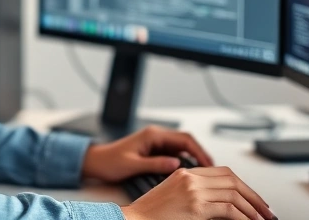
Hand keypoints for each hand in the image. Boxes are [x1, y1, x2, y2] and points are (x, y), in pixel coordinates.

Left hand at [80, 126, 213, 183]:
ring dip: (194, 159)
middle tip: (212, 171)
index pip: (184, 139)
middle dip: (201, 155)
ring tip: (205, 173)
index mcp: (152, 135)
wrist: (96, 162)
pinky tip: (190, 174)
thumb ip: (155, 164)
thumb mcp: (132, 165)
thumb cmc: (110, 161)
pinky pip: (175, 154)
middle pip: (186, 142)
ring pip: (182, 148)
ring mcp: (156, 143)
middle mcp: (156, 136)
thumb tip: (177, 164)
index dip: (199, 151)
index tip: (209, 164)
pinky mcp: (155, 151)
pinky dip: (185, 162)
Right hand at [120, 166, 276, 219]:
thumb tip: (223, 206)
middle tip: (266, 211)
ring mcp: (193, 191)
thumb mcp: (173, 198)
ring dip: (253, 209)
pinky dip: (244, 218)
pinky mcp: (195, 207)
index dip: (243, 185)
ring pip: (234, 195)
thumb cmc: (149, 215)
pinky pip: (229, 210)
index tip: (254, 199)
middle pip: (232, 180)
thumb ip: (195, 194)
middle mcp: (190, 178)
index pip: (223, 172)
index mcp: (185, 174)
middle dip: (254, 196)